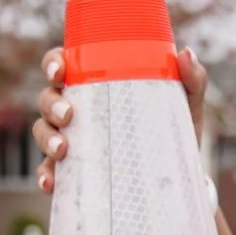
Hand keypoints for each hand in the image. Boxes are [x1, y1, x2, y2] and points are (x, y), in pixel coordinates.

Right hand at [32, 45, 208, 192]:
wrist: (180, 178)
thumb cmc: (175, 130)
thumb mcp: (186, 105)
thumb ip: (191, 79)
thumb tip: (185, 53)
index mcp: (95, 84)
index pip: (63, 65)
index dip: (53, 64)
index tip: (61, 71)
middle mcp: (77, 108)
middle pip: (47, 98)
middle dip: (51, 104)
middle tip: (68, 115)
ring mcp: (71, 139)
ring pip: (43, 131)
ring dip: (46, 138)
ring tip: (62, 149)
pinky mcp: (73, 171)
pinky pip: (50, 171)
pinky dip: (46, 175)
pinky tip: (51, 182)